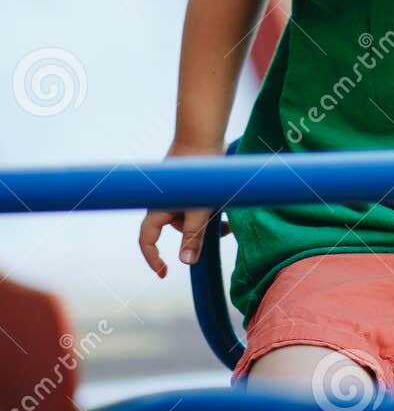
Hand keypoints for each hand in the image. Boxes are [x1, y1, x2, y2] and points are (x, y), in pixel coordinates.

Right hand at [137, 140, 225, 277]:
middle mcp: (163, 204)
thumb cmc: (198, 174)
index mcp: (157, 210)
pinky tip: (226, 204)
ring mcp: (175, 195)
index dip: (153, 259)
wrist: (203, 137)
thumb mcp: (200, 209)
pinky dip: (210, 208)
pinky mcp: (187, 187)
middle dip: (199, 233)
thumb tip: (187, 262)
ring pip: (191, 217)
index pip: (147, 241)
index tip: (164, 273)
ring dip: (208, 220)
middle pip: (178, 229)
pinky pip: (197, 205)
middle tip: (225, 229)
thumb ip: (194, 236)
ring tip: (229, 215)